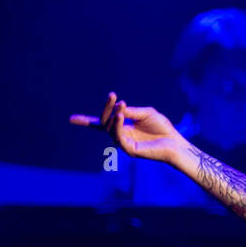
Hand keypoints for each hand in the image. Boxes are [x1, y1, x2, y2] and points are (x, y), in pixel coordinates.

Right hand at [69, 92, 185, 164]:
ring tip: (120, 104)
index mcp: (124, 128)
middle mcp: (122, 137)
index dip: (87, 122)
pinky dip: (117, 125)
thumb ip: (130, 111)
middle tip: (111, 95)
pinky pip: (118, 136)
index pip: (102, 124)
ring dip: (113, 115)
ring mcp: (125, 144)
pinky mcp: (130, 150)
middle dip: (106, 109)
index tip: (71, 119)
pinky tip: (120, 115)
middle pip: (105, 123)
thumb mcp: (145, 114)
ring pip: (110, 129)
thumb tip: (116, 106)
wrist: (175, 143)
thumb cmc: (162, 129)